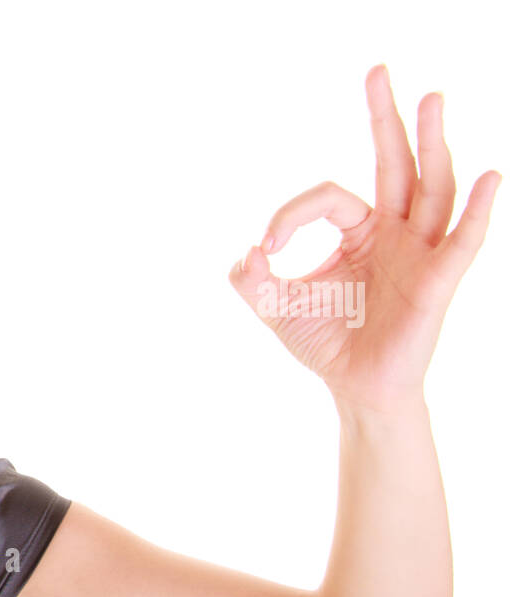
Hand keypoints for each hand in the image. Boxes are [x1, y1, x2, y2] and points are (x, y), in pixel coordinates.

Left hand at [228, 64, 500, 414]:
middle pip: (396, 163)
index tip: (266, 244)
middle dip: (386, 118)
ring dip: (431, 143)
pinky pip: (461, 241)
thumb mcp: (277, 307)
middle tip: (377, 71)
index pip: (329, 197)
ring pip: (431, 186)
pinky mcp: (438, 280)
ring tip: (431, 98)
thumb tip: (244, 253)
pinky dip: (475, 210)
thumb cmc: (327, 343)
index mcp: (360, 232)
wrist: (356, 389)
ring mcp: (420, 252)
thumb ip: (252, 280)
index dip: (292, 214)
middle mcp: (396, 232)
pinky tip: (487, 178)